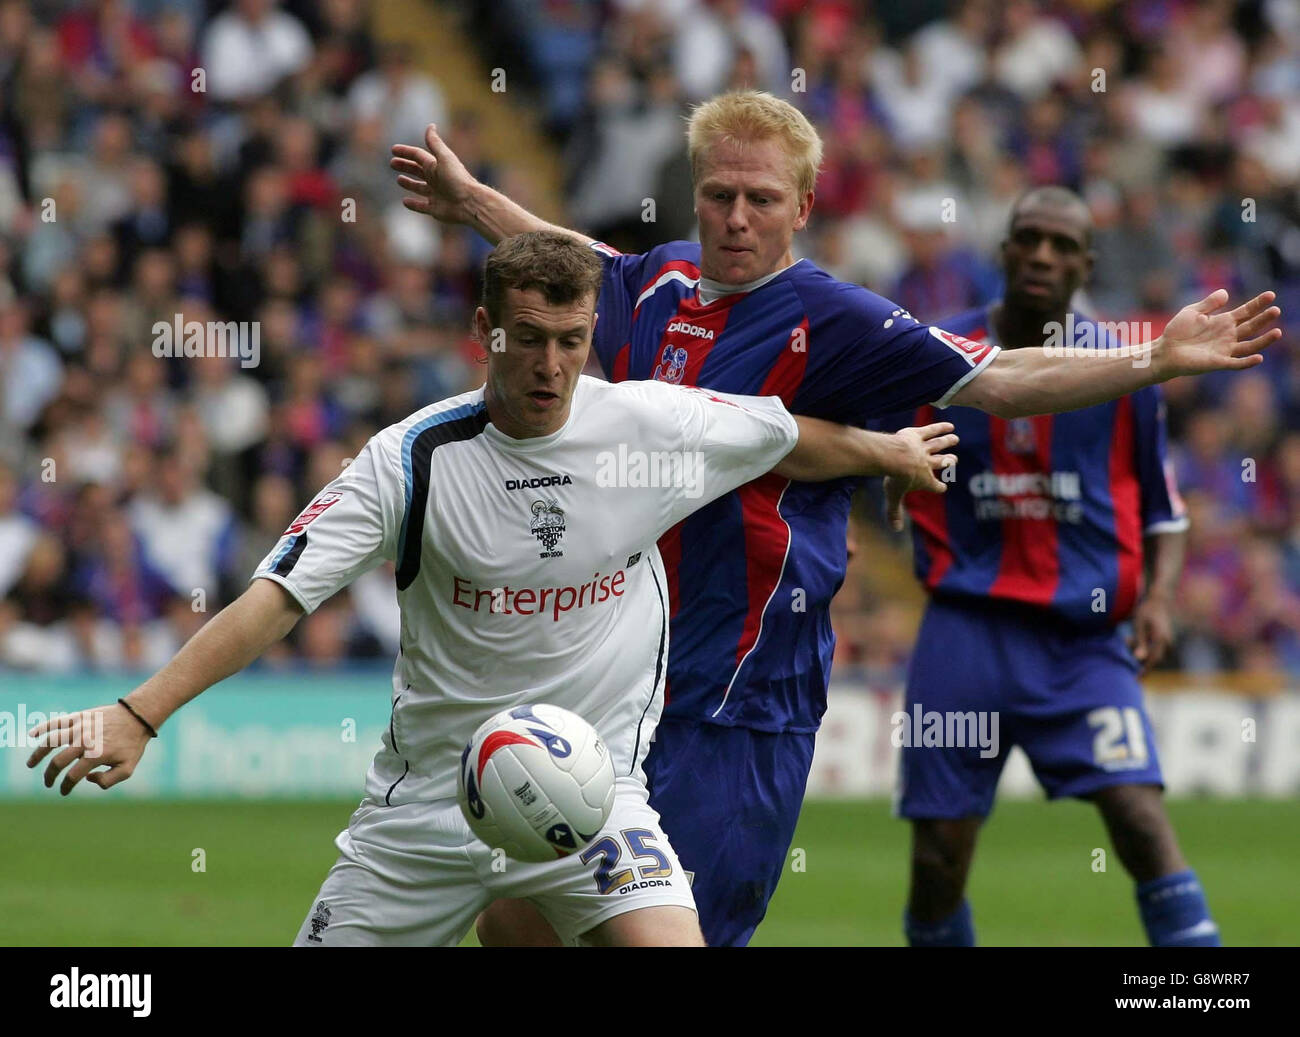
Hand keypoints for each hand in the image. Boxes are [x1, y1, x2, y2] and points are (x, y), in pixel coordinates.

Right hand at [26, 701, 154, 795]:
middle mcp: (84, 741)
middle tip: (48, 783)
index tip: (63, 791)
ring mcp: (80, 728)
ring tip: (30, 764)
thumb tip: (87, 779)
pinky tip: (32, 735)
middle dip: (49, 775)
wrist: (137, 717)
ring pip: (51, 742)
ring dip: (38, 754)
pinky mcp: (79, 717)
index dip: (65, 787)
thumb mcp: (127, 768)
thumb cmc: (132, 745)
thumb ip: (107, 781)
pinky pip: (56, 722)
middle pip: (57, 762)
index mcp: (95, 755)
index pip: (72, 777)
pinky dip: (42, 728)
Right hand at [390, 123, 478, 224]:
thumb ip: (435, 143)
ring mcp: (435, 194)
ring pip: (419, 188)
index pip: (418, 156)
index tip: (393, 150)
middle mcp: (436, 179)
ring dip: (409, 184)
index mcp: (436, 166)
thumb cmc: (457, 179)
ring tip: (399, 180)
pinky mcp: (435, 209)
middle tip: (392, 163)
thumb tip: (431, 125)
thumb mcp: (444, 157)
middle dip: (405, 166)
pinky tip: (405, 201)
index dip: (406, 152)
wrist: (469, 203)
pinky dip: (413, 204)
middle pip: (417, 170)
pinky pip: (421, 206)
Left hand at [883, 422, 957, 531]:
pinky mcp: (918, 435)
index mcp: (925, 480)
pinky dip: (940, 427)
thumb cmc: (895, 478)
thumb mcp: (893, 496)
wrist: (894, 458)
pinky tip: (949, 425)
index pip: (935, 486)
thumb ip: (894, 512)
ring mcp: (924, 448)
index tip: (942, 488)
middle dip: (949, 462)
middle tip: (954, 460)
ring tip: (955, 439)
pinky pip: (931, 430)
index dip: (939, 487)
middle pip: (943, 462)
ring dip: (948, 442)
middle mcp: (928, 463)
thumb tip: (895, 529)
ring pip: (939, 445)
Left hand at [1129, 595, 1174, 675]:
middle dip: (1138, 657)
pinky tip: (1132, 638)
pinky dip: (1143, 647)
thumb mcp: (1139, 625)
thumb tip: (1139, 659)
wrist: (1159, 600)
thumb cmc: (1146, 611)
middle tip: (1127, 648)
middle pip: (1152, 659)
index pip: (1153, 661)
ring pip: (1152, 654)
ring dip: (1139, 650)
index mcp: (1161, 640)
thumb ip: (1140, 642)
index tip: (1135, 680)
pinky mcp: (1165, 641)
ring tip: (1128, 638)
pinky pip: (1153, 649)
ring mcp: (1168, 642)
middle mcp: (1168, 643)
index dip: (1144, 671)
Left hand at [1154, 290, 1281, 378]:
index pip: (1246, 312)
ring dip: (1264, 341)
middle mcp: (1228, 336)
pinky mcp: (1217, 363)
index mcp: (1223, 322)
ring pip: (1250, 346)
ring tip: (1278, 332)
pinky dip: (1247, 362)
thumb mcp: (1192, 312)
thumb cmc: (1177, 331)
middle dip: (1264, 319)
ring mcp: (1224, 350)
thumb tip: (1225, 292)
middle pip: (1251, 327)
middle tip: (1276, 310)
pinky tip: (1259, 357)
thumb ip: (1209, 303)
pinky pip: (1236, 363)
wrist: (1164, 351)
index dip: (1258, 304)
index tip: (1270, 295)